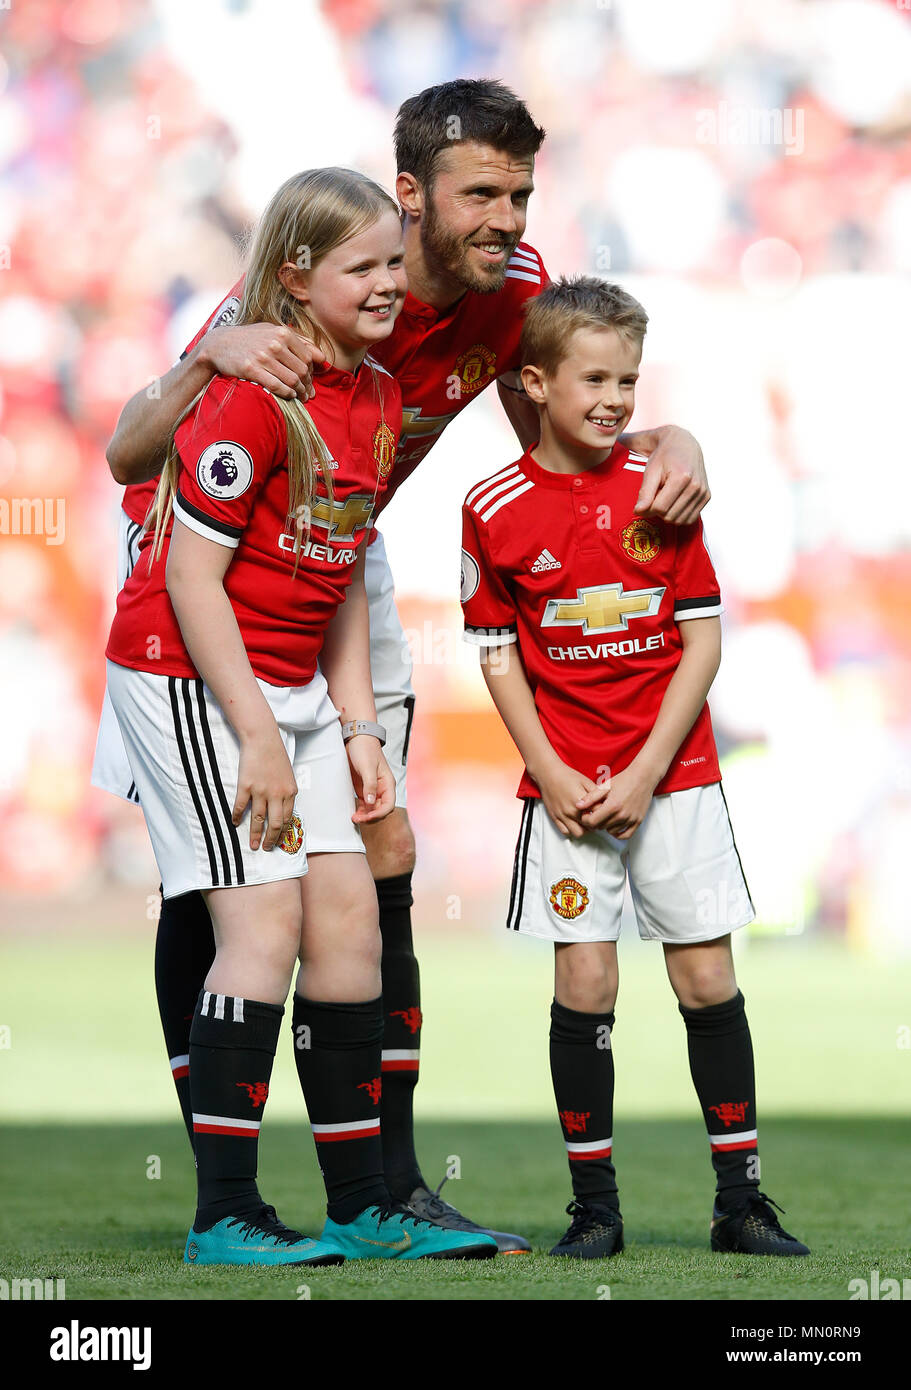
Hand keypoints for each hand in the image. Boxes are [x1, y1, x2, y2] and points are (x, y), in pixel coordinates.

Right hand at [202, 324, 324, 401]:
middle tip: (308, 393)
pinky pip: (277, 386)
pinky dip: (287, 393)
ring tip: (301, 397)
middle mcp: (275, 343)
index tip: (310, 381)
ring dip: (299, 392)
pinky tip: (289, 395)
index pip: (308, 357)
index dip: (312, 372)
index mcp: (283, 332)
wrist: (219, 344)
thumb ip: (299, 341)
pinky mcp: (252, 369)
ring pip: (292, 380)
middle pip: (302, 370)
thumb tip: (322, 357)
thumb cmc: (249, 339)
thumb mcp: (273, 332)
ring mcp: (263, 356)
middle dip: (307, 385)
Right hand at [233, 726, 297, 850]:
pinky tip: (235, 823)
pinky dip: (237, 817)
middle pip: (275, 824)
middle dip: (271, 839)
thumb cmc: (276, 755)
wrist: (262, 739)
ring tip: (252, 845)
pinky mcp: (246, 786)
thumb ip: (286, 792)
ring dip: (255, 834)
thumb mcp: (288, 775)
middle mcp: (277, 794)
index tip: (279, 841)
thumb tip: (282, 809)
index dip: (283, 833)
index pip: (288, 818)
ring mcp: (261, 790)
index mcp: (290, 791)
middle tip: (266, 848)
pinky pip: (240, 807)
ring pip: (258, 819)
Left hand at [346, 736, 395, 823]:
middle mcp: (381, 788)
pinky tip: (354, 813)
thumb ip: (370, 785)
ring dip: (364, 815)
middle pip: (380, 809)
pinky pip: (364, 804)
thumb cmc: (365, 748)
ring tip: (354, 818)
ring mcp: (372, 789)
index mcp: (387, 783)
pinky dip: (360, 810)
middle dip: (370, 816)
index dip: (379, 813)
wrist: (356, 738)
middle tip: (357, 819)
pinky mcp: (363, 788)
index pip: (388, 804)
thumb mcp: (367, 767)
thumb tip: (370, 802)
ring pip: (371, 808)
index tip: (368, 816)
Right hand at [534, 759, 599, 838]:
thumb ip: (597, 794)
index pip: (598, 814)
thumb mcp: (586, 782)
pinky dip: (571, 830)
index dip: (603, 814)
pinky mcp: (555, 818)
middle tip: (596, 818)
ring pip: (578, 833)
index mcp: (580, 801)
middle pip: (589, 827)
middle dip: (595, 823)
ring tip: (586, 822)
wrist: (549, 774)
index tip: (604, 811)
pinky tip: (575, 823)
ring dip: (584, 829)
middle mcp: (571, 811)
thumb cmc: (567, 776)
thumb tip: (606, 803)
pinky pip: (565, 832)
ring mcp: (562, 815)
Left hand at [576, 762, 657, 839]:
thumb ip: (590, 797)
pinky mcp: (638, 821)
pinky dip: (618, 833)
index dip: (586, 819)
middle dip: (595, 822)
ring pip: (611, 831)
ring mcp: (631, 819)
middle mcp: (622, 815)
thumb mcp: (605, 786)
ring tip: (605, 816)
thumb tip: (577, 806)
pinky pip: (626, 835)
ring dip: (606, 826)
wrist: (643, 777)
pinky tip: (613, 826)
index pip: (592, 822)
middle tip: (595, 813)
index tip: (586, 814)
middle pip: (601, 827)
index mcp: (612, 806)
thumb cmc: (623, 780)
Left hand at [634, 426, 709, 524]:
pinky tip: (674, 502)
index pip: (660, 508)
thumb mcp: (651, 471)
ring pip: (679, 520)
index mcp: (682, 477)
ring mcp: (703, 492)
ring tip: (666, 497)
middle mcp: (696, 486)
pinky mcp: (706, 497)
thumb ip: (645, 493)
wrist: (683, 444)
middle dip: (658, 511)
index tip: (645, 499)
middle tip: (656, 495)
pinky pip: (690, 518)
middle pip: (669, 516)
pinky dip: (679, 515)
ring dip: (668, 514)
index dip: (648, 508)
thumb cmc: (664, 456)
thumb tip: (638, 512)